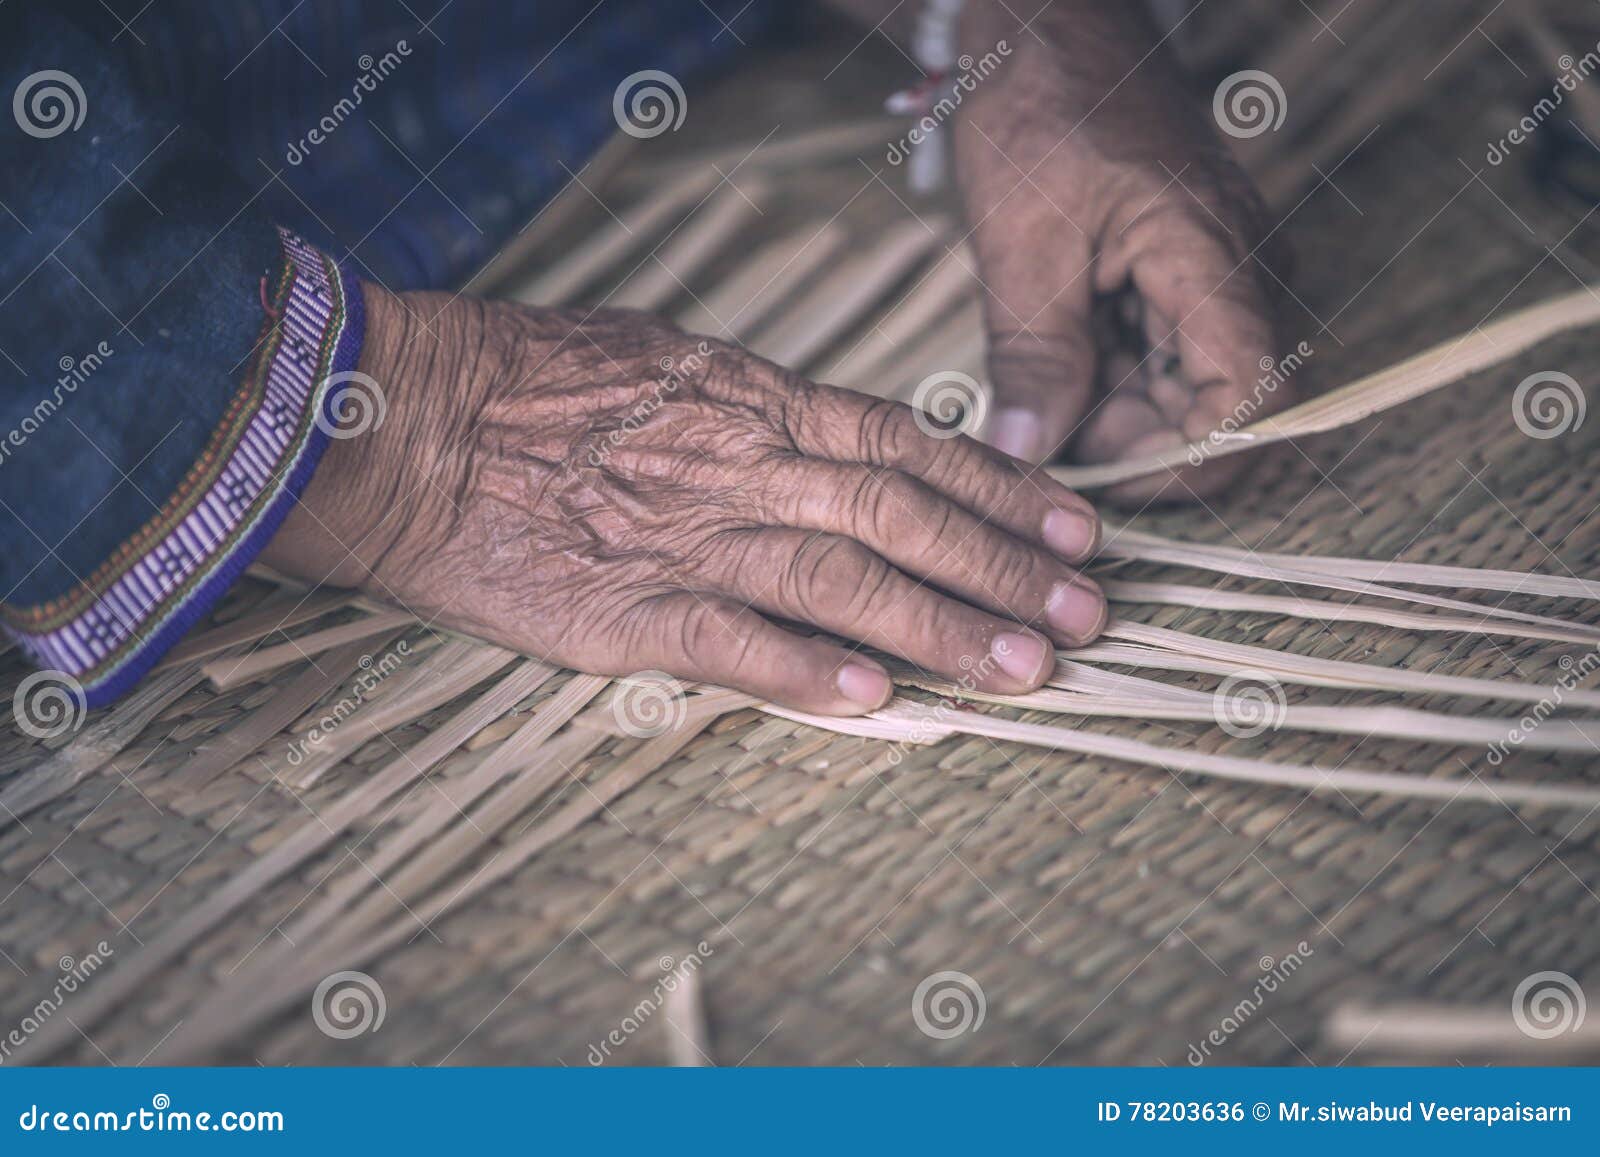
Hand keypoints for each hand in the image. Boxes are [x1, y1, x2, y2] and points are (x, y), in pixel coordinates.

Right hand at [261, 287, 1108, 714]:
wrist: (411, 423)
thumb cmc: (535, 384)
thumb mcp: (667, 363)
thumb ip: (760, 409)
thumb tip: (840, 443)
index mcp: (756, 402)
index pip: (909, 447)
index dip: (1001, 492)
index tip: (1072, 531)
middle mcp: (743, 467)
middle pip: (904, 520)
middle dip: (1005, 572)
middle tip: (1087, 617)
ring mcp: (689, 539)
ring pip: (846, 584)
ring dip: (944, 629)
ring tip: (1026, 670)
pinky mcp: (626, 608)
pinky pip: (736, 643)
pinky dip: (810, 671)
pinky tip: (880, 701)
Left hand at [956, 1, 1287, 501]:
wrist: (1045, 31)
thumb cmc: (1038, 111)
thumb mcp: (1021, 243)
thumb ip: (1035, 357)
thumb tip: (1029, 455)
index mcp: (1215, 260)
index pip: (1251, 403)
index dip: (1188, 466)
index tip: (1102, 484)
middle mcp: (1240, 274)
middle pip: (1214, 410)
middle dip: (1127, 440)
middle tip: (1038, 427)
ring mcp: (1217, 277)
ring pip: (1181, 392)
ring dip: (1108, 408)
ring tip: (1034, 373)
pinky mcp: (1185, 279)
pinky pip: (1159, 358)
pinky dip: (1103, 374)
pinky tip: (1053, 348)